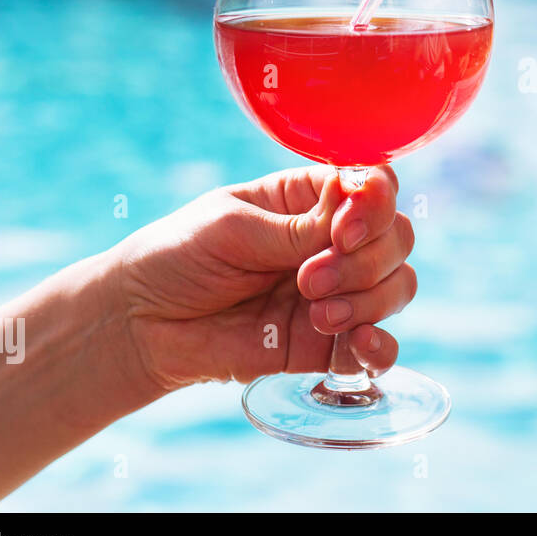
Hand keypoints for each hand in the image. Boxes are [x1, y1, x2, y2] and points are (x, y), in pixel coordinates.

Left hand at [114, 165, 416, 391]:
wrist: (139, 325)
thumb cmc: (176, 256)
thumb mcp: (230, 227)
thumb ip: (295, 228)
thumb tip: (353, 217)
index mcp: (309, 198)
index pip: (374, 186)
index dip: (374, 205)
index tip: (342, 230)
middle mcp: (332, 241)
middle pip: (397, 237)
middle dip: (365, 260)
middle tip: (308, 278)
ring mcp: (336, 293)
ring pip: (397, 287)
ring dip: (369, 299)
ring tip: (315, 314)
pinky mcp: (326, 345)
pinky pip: (379, 348)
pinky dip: (381, 347)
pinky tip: (358, 344)